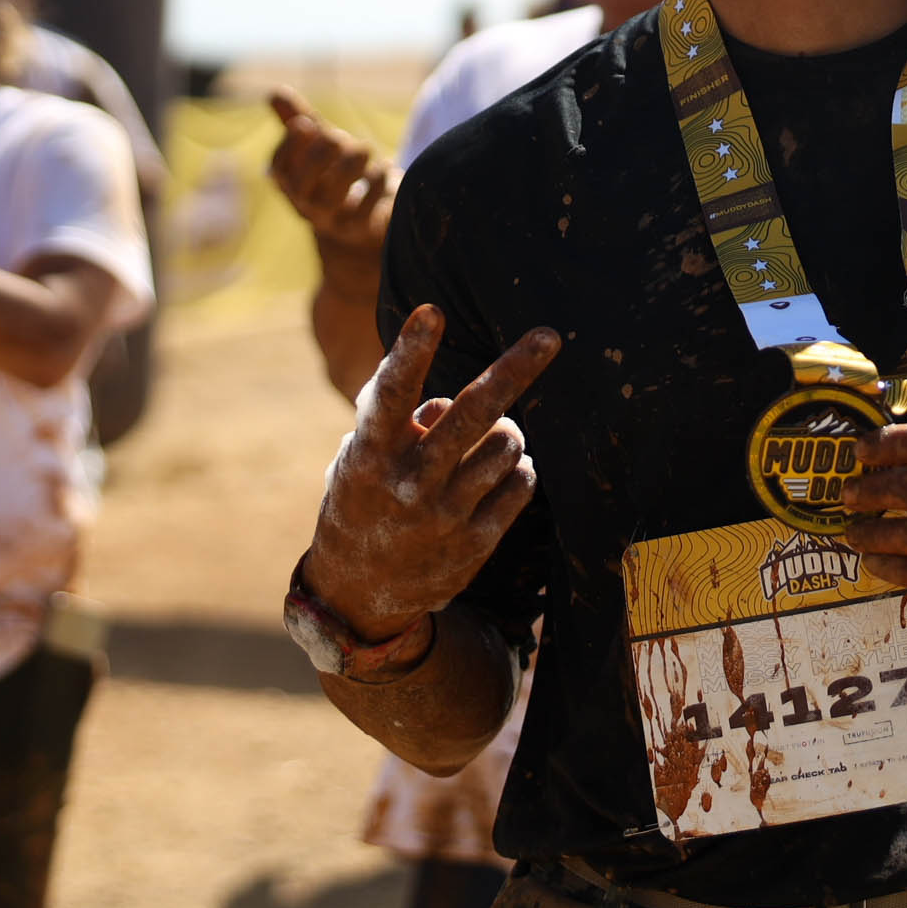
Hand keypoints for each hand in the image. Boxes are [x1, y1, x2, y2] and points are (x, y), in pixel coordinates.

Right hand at [267, 91, 392, 251]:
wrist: (361, 222)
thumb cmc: (334, 173)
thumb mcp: (318, 145)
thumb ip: (297, 119)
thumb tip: (274, 92)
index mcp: (290, 183)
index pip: (279, 167)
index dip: (290, 145)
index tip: (306, 123)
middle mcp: (306, 204)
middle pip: (300, 185)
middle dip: (318, 155)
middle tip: (338, 137)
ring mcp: (332, 220)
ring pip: (331, 198)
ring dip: (349, 166)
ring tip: (365, 148)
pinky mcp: (360, 229)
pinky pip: (366, 210)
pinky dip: (377, 183)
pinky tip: (385, 167)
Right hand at [301, 306, 559, 638]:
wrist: (357, 596)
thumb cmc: (363, 501)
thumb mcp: (358, 458)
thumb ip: (396, 421)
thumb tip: (444, 401)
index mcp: (371, 453)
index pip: (392, 393)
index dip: (410, 351)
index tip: (431, 312)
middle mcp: (409, 481)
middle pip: (472, 414)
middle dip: (513, 370)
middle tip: (549, 337)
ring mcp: (444, 515)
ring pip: (507, 445)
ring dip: (508, 434)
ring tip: (489, 444)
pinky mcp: (473, 544)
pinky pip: (520, 485)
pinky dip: (518, 472)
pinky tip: (497, 478)